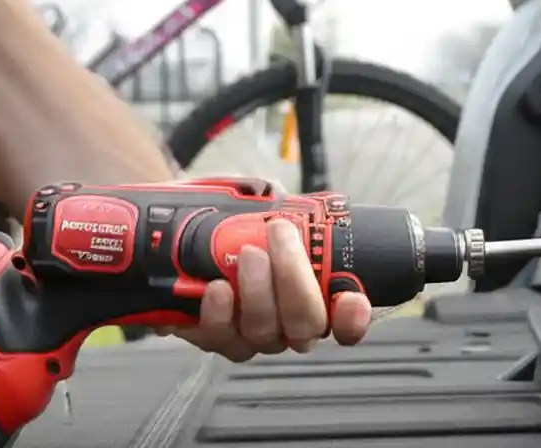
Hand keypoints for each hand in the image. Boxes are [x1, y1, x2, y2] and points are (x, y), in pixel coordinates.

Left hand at [158, 219, 371, 361]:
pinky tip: (217, 289)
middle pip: (307, 325)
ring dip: (257, 292)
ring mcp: (256, 336)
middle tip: (280, 236)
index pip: (347, 323)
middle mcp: (290, 325)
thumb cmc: (236, 227)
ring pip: (266, 333)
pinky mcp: (219, 340)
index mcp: (316, 297)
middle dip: (295, 280)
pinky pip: (224, 339)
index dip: (353, 318)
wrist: (187, 243)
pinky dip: (220, 315)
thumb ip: (285, 208)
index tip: (350, 296)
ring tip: (247, 253)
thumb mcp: (266, 209)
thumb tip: (285, 200)